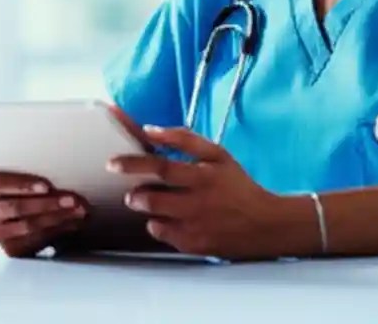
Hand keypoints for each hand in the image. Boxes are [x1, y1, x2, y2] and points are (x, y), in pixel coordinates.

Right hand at [0, 171, 87, 257]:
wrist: (24, 216)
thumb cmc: (29, 191)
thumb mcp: (28, 180)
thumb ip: (38, 180)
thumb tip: (66, 177)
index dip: (23, 185)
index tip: (47, 187)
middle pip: (16, 207)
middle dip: (47, 204)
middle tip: (73, 200)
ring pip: (27, 225)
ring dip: (57, 218)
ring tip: (79, 212)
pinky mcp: (9, 249)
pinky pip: (34, 242)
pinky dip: (57, 231)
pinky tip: (73, 224)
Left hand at [108, 126, 291, 260]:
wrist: (265, 224)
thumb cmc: (237, 185)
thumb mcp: (218, 154)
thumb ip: (184, 139)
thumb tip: (150, 130)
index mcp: (203, 175)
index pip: (160, 167)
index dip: (133, 164)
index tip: (112, 163)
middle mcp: (198, 203)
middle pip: (150, 199)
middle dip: (136, 195)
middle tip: (136, 191)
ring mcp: (195, 227)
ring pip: (153, 220)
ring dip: (147, 210)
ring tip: (155, 204)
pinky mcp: (193, 246)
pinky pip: (163, 235)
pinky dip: (161, 226)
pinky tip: (174, 219)